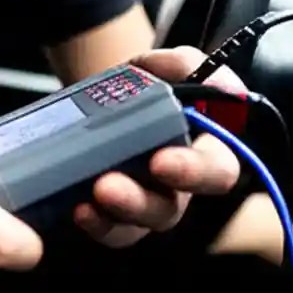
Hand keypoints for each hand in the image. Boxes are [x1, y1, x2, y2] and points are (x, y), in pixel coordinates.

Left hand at [74, 46, 243, 247]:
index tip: (161, 160)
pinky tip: (76, 208)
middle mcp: (177, 189)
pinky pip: (104, 228)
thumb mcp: (166, 67)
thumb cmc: (150, 88)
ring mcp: (142, 206)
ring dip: (110, 216)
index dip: (193, 171)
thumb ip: (182, 64)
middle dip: (138, 201)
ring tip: (87, 199)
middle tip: (108, 186)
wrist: (107, 100)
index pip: (216, 171)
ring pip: (133, 226)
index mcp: (205, 154)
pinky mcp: (110, 215)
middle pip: (168, 209)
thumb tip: (180, 67)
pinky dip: (91, 221)